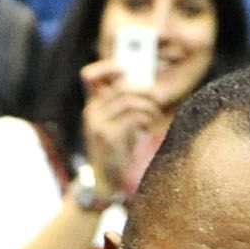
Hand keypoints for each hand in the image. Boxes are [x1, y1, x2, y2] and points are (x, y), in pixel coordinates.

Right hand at [76, 65, 165, 183]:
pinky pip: (133, 116)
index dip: (107, 67)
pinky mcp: (107, 136)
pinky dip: (144, 119)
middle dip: (145, 92)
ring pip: (129, 101)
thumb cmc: (116, 150)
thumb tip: (147, 88)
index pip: (90, 76)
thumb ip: (124, 105)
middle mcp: (91, 112)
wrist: (106, 181)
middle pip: (121, 88)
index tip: (126, 69)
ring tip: (153, 117)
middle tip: (160, 99)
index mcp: (93, 106)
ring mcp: (97, 123)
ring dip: (148, 107)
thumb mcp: (118, 124)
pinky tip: (145, 129)